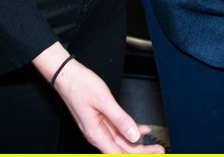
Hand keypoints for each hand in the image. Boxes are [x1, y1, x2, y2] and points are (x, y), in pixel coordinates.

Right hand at [34, 46, 162, 153]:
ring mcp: (97, 127)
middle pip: (122, 150)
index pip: (120, 154)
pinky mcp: (98, 120)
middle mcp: (96, 134)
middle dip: (141, 151)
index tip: (153, 153)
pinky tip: (141, 129)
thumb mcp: (104, 101)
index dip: (138, 155)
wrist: (65, 74)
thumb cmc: (79, 85)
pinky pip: (116, 130)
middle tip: (158, 150)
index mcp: (96, 134)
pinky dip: (129, 130)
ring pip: (120, 141)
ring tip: (153, 144)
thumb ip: (120, 120)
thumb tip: (134, 136)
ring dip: (137, 143)